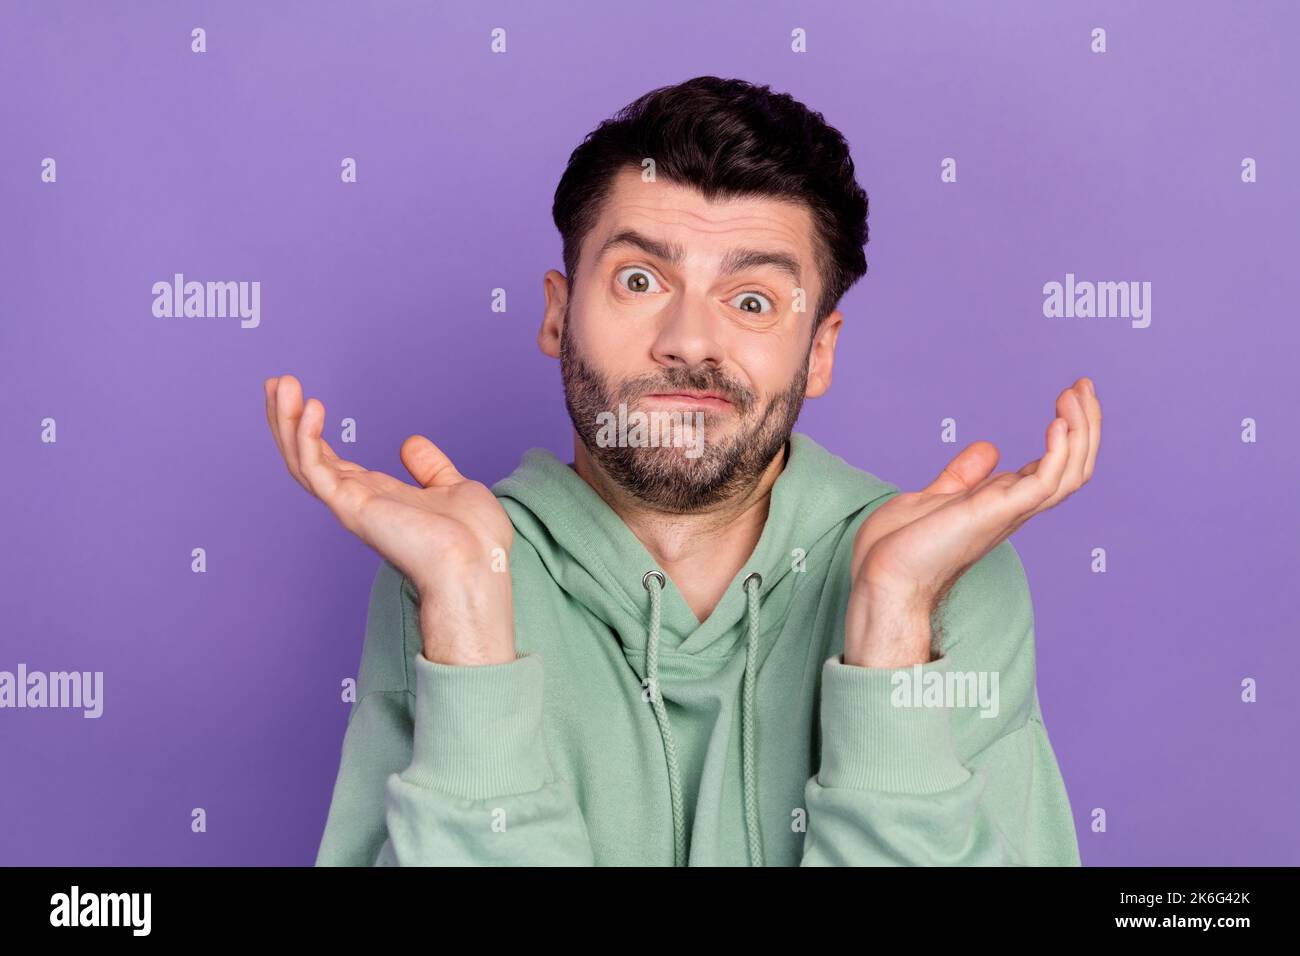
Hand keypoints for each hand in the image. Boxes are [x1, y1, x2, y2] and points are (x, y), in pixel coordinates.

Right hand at [263, 374, 515, 664]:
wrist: (479, 564)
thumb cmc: (474, 540)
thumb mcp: (453, 488)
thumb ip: (429, 467)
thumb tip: (410, 444)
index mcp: (378, 496)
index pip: (330, 460)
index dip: (311, 430)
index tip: (301, 395)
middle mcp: (358, 501)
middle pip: (306, 457)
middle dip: (287, 420)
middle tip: (275, 383)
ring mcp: (351, 505)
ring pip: (302, 461)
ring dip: (286, 422)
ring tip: (279, 384)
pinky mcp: (351, 507)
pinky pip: (315, 469)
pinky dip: (307, 437)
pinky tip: (310, 408)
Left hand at [844, 377, 1100, 667]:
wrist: (880, 580)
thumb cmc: (898, 550)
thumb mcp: (933, 498)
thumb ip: (963, 476)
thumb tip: (990, 449)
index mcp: (1003, 503)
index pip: (1055, 466)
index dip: (1070, 431)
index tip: (1069, 393)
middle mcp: (1014, 509)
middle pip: (1073, 467)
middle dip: (1086, 424)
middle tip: (1083, 384)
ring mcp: (1007, 512)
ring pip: (1070, 473)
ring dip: (1080, 430)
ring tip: (1074, 393)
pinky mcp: (994, 513)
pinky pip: (1044, 483)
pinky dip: (1058, 452)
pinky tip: (1057, 423)